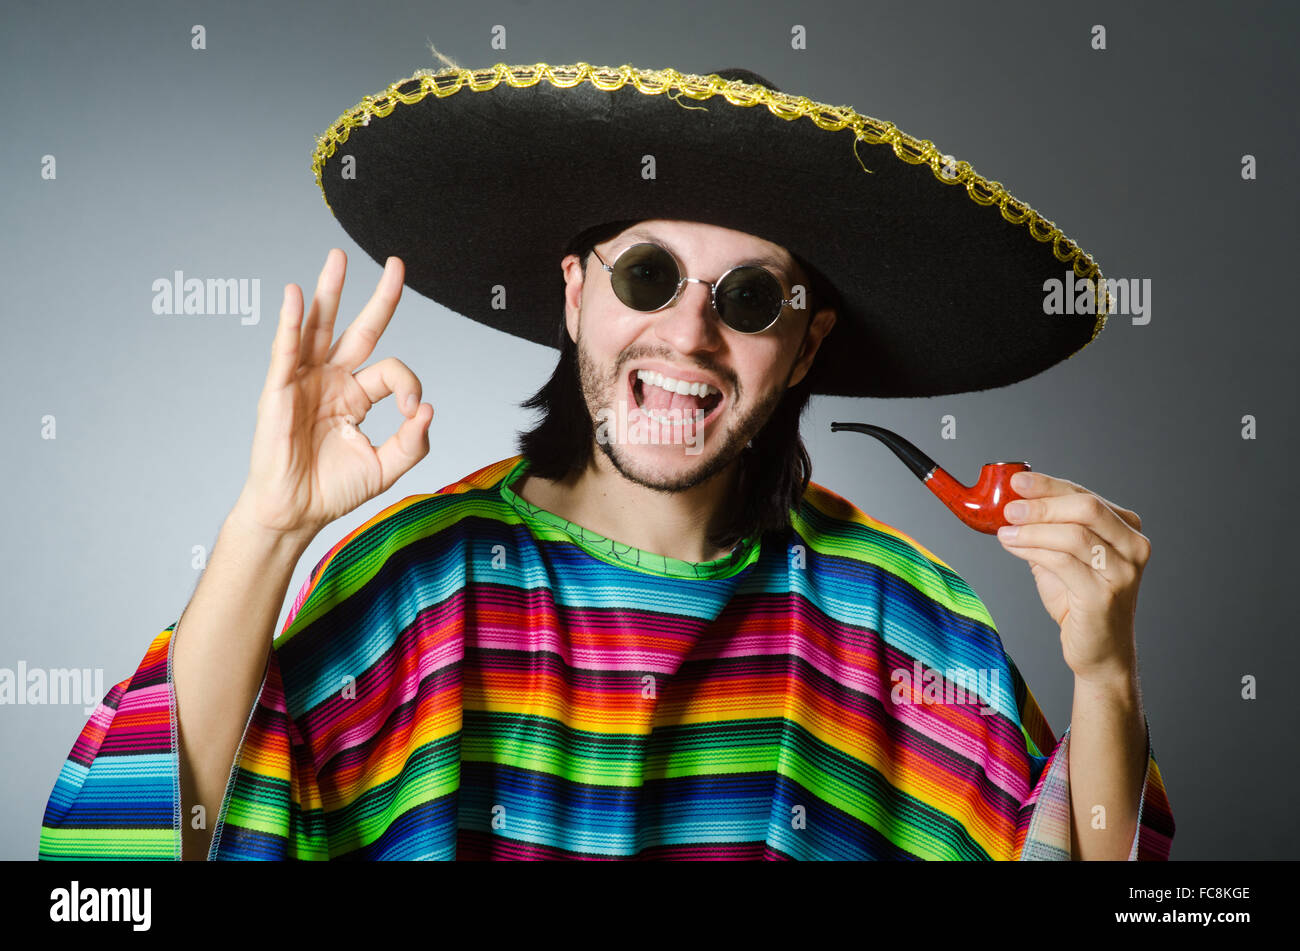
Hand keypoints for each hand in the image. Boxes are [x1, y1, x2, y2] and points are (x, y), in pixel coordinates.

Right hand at [233, 249, 433, 540]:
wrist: (295, 512)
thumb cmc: (332, 490)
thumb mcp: (386, 467)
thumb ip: (413, 442)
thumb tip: (429, 409)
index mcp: (356, 395)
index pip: (392, 371)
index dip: (409, 384)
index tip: (415, 410)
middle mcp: (331, 381)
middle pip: (358, 329)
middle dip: (378, 298)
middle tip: (395, 263)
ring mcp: (304, 382)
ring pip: (320, 328)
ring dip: (328, 291)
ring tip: (338, 258)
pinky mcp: (279, 390)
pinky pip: (286, 350)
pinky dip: (291, 322)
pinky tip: (295, 295)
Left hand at [996, 471, 1149, 684]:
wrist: (1098, 650)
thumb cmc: (1079, 601)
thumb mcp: (1062, 557)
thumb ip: (1046, 530)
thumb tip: (1012, 503)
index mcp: (1126, 529)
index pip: (1086, 496)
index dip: (1049, 485)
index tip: (1018, 481)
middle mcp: (1133, 547)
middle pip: (1086, 508)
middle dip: (1043, 504)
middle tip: (1010, 507)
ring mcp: (1123, 572)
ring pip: (1074, 535)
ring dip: (1032, 530)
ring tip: (1005, 531)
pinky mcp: (1104, 596)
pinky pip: (1063, 563)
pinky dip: (1033, 550)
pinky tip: (1013, 547)